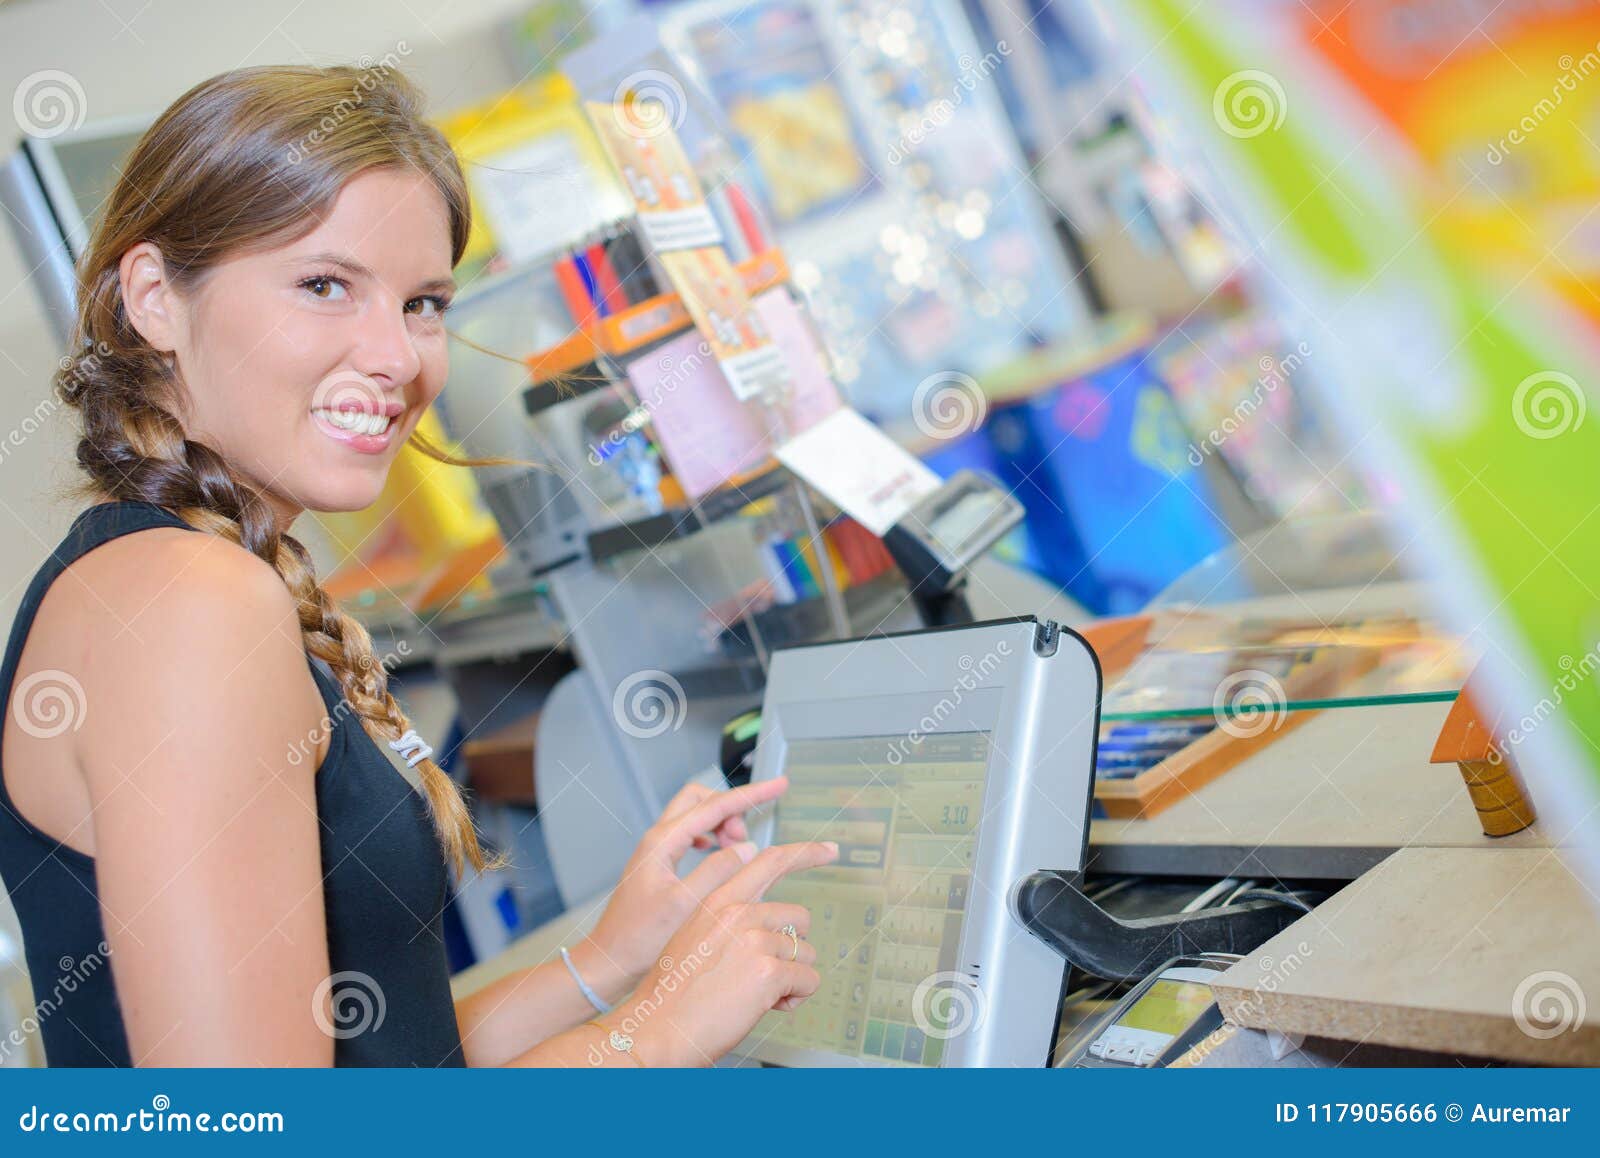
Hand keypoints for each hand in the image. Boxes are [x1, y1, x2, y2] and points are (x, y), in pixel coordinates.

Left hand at [576, 777, 793, 998]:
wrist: (608, 960)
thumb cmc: (638, 939)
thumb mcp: (684, 905)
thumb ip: (717, 872)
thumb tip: (746, 847)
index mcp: (662, 843)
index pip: (715, 806)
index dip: (752, 795)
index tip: (779, 785)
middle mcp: (657, 840)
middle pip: (701, 800)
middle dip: (732, 804)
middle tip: (754, 826)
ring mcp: (657, 852)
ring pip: (696, 817)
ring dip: (722, 823)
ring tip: (740, 847)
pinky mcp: (660, 866)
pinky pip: (690, 835)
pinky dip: (712, 837)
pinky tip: (719, 854)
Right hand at [591, 839, 838, 1066]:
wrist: (655, 1029)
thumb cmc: (671, 996)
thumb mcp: (693, 940)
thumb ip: (730, 927)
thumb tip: (768, 934)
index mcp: (718, 902)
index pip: (768, 862)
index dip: (805, 853)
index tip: (830, 849)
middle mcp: (738, 914)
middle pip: (799, 918)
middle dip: (791, 950)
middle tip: (768, 975)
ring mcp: (753, 940)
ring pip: (806, 953)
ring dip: (792, 978)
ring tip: (760, 995)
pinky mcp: (767, 971)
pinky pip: (808, 981)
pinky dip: (796, 998)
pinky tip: (768, 1007)